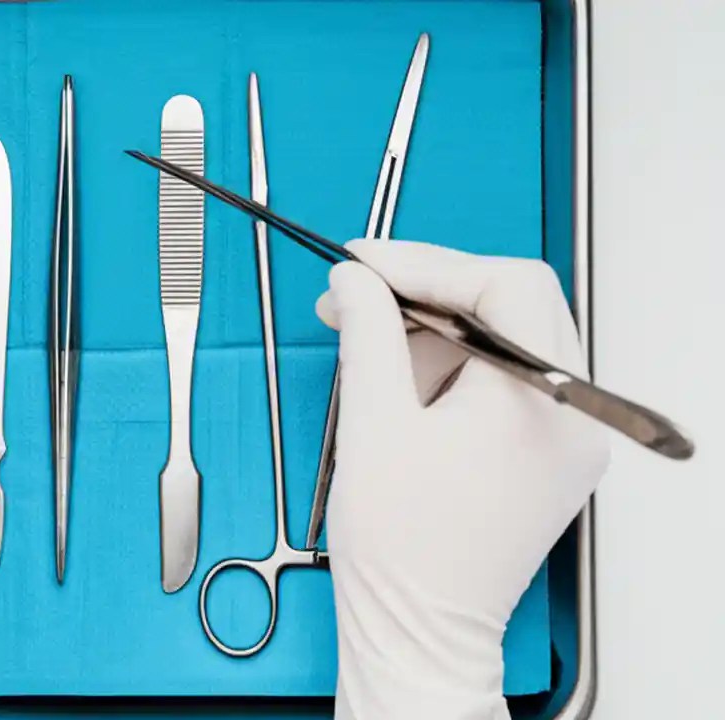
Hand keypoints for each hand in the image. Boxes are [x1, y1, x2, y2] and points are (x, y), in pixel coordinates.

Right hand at [315, 240, 608, 719]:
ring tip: (370, 357)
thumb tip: (357, 280)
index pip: (504, 286)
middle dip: (428, 296)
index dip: (427, 264)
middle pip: (512, 307)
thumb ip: (368, 333)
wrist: (419, 631)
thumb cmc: (403, 552)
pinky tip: (401, 389)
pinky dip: (453, 372)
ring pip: (506, 342)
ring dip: (436, 336)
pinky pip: (506, 385)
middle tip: (360, 298)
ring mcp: (564, 439)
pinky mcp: (545, 458)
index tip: (366, 264)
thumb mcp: (372, 422)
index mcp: (541, 405)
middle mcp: (571, 418)